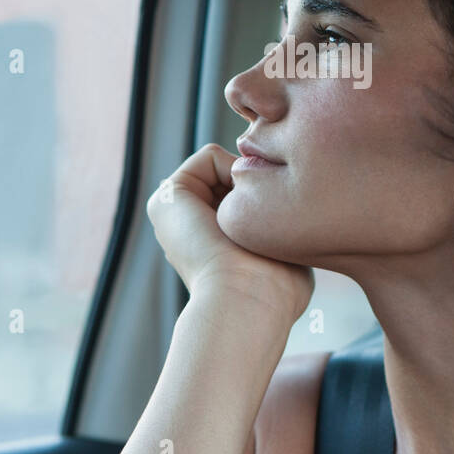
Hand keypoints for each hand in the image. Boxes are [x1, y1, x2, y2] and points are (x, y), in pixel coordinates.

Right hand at [146, 143, 313, 322]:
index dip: (272, 199)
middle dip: (260, 186)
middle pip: (238, 181)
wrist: (245, 298)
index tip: (280, 223)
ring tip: (250, 215)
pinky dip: (233, 169)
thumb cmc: (275, 288)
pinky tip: (238, 202)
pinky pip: (210, 156)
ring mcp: (176, 213)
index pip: (249, 198)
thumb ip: (282, 233)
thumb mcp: (287, 255)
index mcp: (213, 244)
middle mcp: (191, 227)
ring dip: (248, 181)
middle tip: (266, 218)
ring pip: (225, 168)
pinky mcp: (167, 196)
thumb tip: (284, 226)